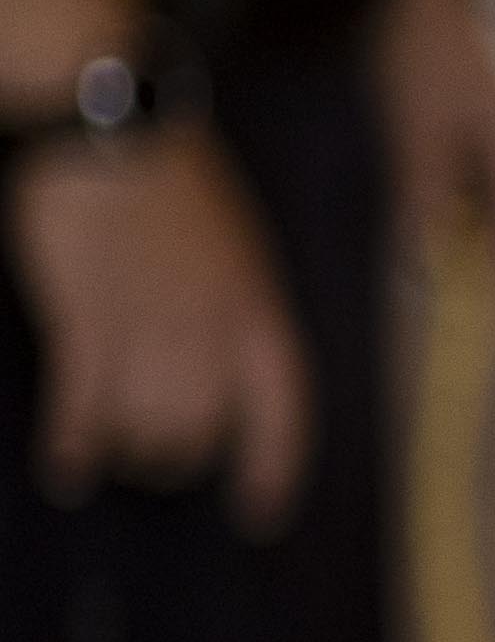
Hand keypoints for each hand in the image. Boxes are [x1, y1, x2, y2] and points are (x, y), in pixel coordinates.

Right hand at [17, 126, 306, 525]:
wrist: (109, 127)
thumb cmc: (167, 180)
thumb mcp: (229, 247)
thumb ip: (230, 310)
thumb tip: (218, 372)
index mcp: (258, 307)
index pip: (283, 409)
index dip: (276, 468)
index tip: (262, 514)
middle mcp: (212, 328)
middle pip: (204, 431)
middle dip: (177, 458)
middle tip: (154, 459)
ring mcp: (150, 325)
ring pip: (147, 429)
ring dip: (128, 450)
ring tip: (111, 450)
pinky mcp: (87, 318)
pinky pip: (85, 404)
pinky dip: (74, 444)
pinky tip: (65, 470)